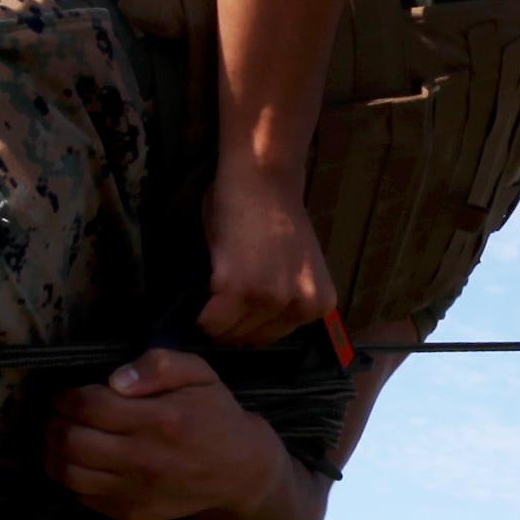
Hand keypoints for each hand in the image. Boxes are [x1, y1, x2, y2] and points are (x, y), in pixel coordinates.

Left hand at [47, 351, 296, 519]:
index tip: (64, 393)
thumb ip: (159, 365)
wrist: (240, 472)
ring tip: (57, 439)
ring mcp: (137, 492)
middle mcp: (144, 460)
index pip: (89, 406)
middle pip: (72, 441)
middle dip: (54, 423)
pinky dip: (75, 479)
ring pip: (71, 475)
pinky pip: (86, 498)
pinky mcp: (134, 514)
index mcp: (159, 420)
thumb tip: (114, 380)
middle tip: (55, 415)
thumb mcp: (200, 375)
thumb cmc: (215, 416)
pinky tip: (82, 463)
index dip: (66, 397)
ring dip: (53, 454)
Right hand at [194, 158, 338, 350]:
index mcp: (320, 304)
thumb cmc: (275, 215)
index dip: (250, 322)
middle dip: (231, 323)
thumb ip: (280, 301)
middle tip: (220, 297)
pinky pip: (209, 322)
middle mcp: (301, 306)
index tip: (239, 306)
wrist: (263, 179)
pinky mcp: (238, 290)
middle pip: (252, 340)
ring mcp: (271, 299)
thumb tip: (248, 327)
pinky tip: (206, 286)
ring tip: (214, 287)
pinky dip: (199, 314)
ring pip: (229, 335)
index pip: (273, 336)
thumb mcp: (291, 271)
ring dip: (215, 317)